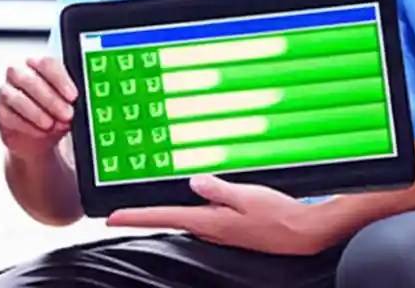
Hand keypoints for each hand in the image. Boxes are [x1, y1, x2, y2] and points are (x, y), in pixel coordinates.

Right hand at [0, 56, 77, 158]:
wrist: (38, 139)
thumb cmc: (54, 115)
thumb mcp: (68, 105)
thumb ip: (70, 101)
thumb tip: (75, 105)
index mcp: (38, 66)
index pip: (46, 63)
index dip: (60, 80)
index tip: (72, 96)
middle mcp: (20, 74)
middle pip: (30, 79)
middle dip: (50, 99)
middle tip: (65, 114)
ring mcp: (7, 92)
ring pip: (15, 97)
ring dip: (36, 113)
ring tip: (51, 125)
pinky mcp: (0, 112)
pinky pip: (8, 116)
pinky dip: (26, 125)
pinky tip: (39, 132)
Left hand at [106, 175, 331, 255]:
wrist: (303, 233)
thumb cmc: (278, 215)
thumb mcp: (247, 196)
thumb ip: (218, 189)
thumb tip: (193, 181)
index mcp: (209, 222)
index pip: (164, 217)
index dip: (135, 217)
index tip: (111, 218)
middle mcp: (210, 229)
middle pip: (168, 219)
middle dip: (143, 214)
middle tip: (118, 210)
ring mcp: (219, 230)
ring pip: (184, 218)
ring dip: (163, 211)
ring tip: (143, 205)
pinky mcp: (229, 227)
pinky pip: (201, 216)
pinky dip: (186, 208)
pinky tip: (187, 199)